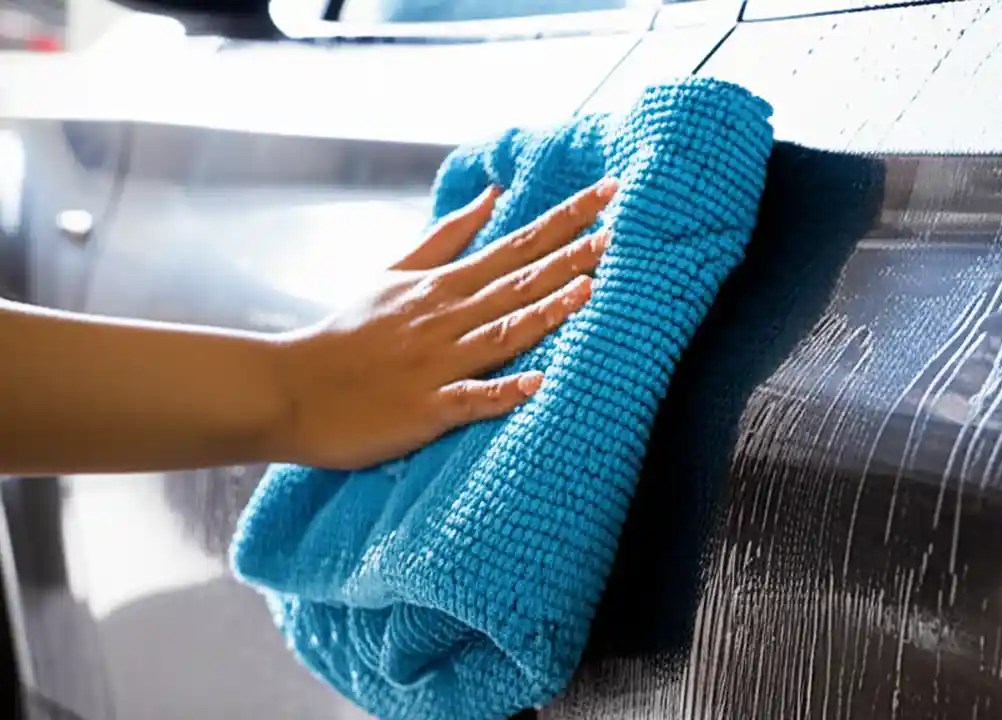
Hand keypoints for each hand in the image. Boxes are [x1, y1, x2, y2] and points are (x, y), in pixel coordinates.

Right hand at [271, 178, 616, 469]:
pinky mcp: (426, 408)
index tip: (606, 193)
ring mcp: (437, 364)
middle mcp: (446, 318)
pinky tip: (537, 383)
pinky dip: (503, 391)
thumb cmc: (348, 332)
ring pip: (501, 333)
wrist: (290, 388)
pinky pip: (471, 399)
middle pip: (518, 283)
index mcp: (443, 286)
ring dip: (546, 312)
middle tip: (618, 231)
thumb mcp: (395, 272)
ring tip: (589, 290)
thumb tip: (492, 195)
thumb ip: (448, 235)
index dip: (564, 220)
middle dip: (569, 256)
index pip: (516, 245)